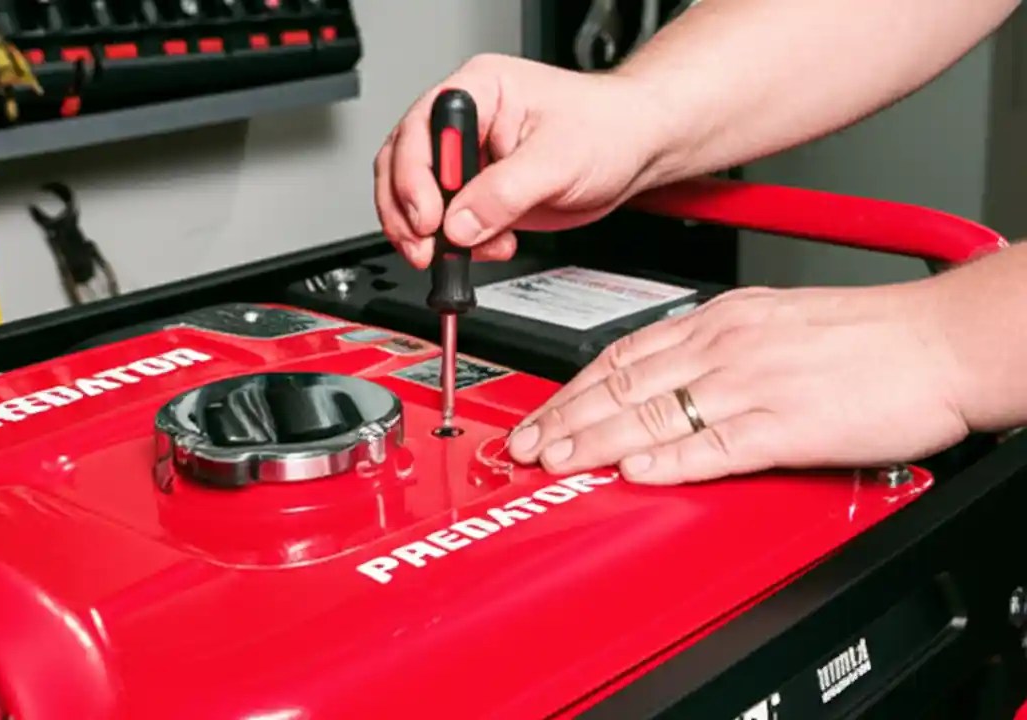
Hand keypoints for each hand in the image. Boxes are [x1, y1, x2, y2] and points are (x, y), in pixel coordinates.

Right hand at [374, 53, 675, 267]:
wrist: (634, 150)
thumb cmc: (606, 129)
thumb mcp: (559, 158)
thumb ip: (505, 191)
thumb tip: (460, 223)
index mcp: (478, 90)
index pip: (422, 129)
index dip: (415, 176)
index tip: (429, 217)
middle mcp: (463, 121)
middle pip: (401, 164)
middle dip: (407, 212)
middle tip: (424, 247)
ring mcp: (466, 159)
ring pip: (413, 197)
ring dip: (425, 235)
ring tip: (454, 255)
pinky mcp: (474, 193)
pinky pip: (443, 223)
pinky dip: (454, 246)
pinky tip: (485, 248)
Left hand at [505, 283, 970, 483]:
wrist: (941, 339)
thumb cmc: (867, 334)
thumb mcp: (773, 319)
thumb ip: (715, 345)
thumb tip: (666, 370)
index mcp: (719, 322)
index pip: (622, 356)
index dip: (571, 389)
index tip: (539, 413)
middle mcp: (725, 349)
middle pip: (623, 386)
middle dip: (564, 419)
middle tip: (524, 446)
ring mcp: (753, 386)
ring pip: (654, 414)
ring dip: (595, 441)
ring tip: (556, 461)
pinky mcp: (788, 425)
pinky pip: (716, 446)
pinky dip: (671, 460)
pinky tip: (636, 470)